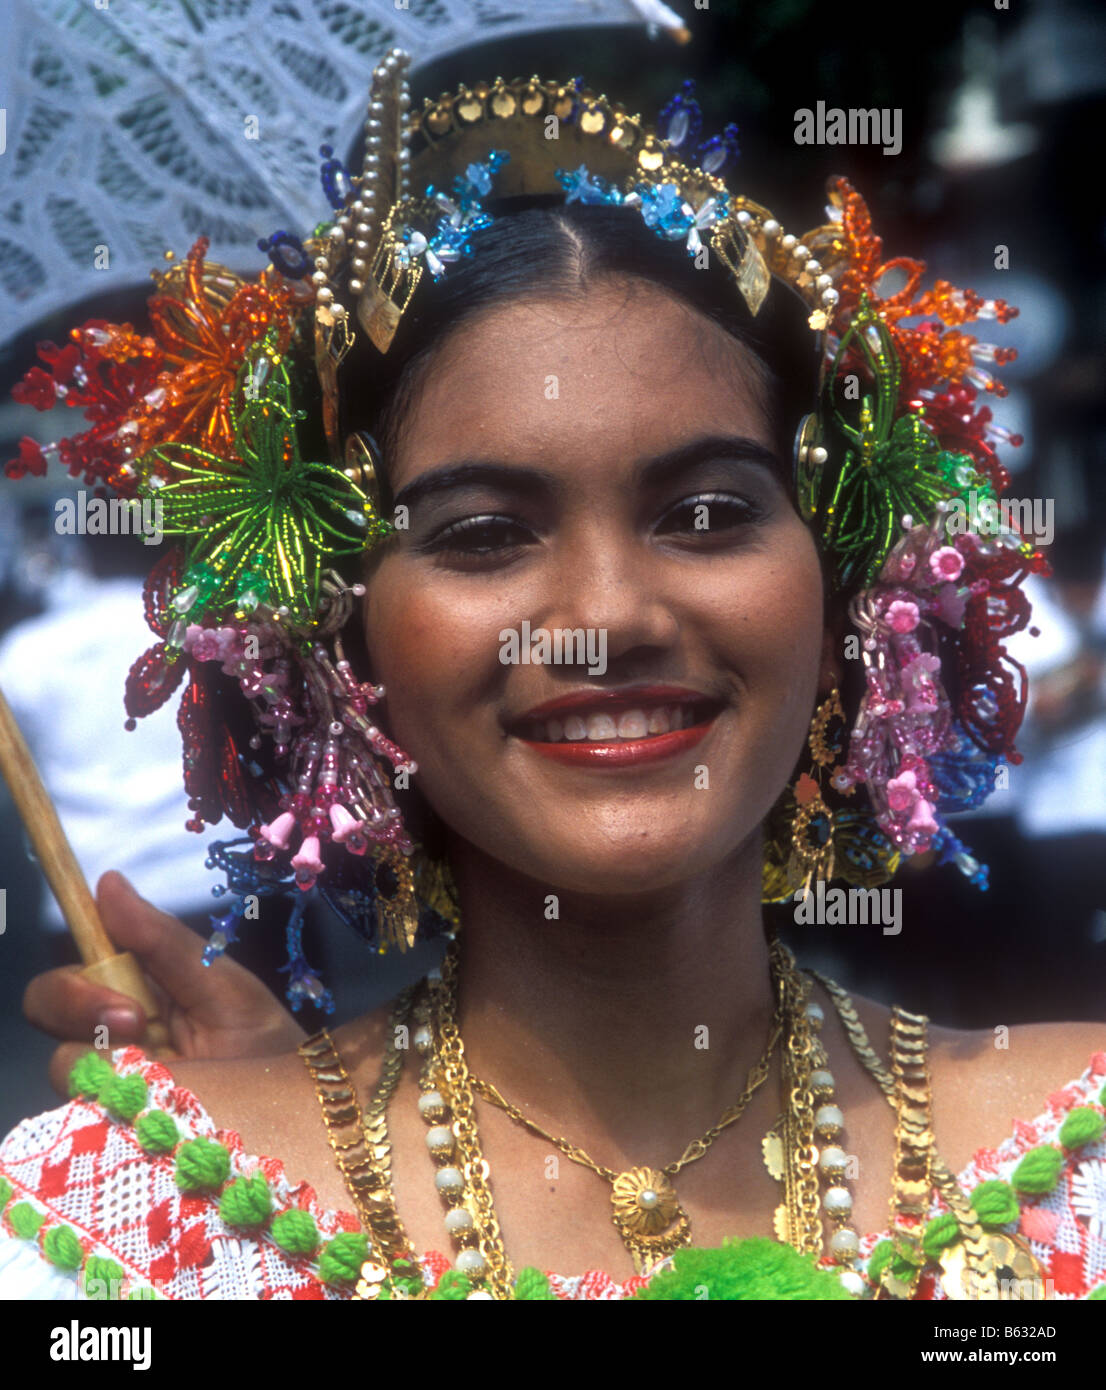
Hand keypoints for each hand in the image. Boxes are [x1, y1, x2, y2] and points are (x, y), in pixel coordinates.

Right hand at [23, 871, 306, 1095]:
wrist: (297, 1113)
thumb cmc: (264, 1043)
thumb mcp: (221, 984)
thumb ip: (162, 940)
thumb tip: (108, 881)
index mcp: (136, 989)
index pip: (76, 969)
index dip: (74, 967)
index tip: (104, 958)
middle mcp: (114, 1033)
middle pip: (49, 1005)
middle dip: (78, 1004)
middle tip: (137, 1024)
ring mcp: (111, 1082)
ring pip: (63, 1061)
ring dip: (105, 1060)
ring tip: (165, 1070)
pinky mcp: (116, 1126)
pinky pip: (83, 1111)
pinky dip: (113, 1102)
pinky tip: (156, 1104)